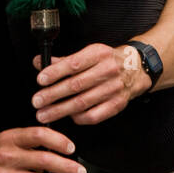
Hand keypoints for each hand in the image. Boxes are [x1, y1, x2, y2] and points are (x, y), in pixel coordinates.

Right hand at [0, 127, 85, 172]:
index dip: (58, 140)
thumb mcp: (7, 138)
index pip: (39, 135)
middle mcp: (8, 157)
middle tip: (80, 172)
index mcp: (10, 138)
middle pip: (44, 160)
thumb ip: (29, 142)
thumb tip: (58, 147)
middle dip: (67, 167)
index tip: (71, 148)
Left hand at [32, 43, 151, 125]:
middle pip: (76, 85)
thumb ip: (63, 61)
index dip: (55, 72)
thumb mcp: (88, 54)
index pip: (74, 64)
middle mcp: (108, 71)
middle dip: (53, 95)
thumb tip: (39, 63)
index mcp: (98, 54)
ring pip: (82, 103)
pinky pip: (93, 116)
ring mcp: (113, 89)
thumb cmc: (107, 61)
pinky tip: (67, 116)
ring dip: (60, 110)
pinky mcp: (116, 105)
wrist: (136, 69)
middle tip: (37, 101)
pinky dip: (78, 118)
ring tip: (44, 114)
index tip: (40, 80)